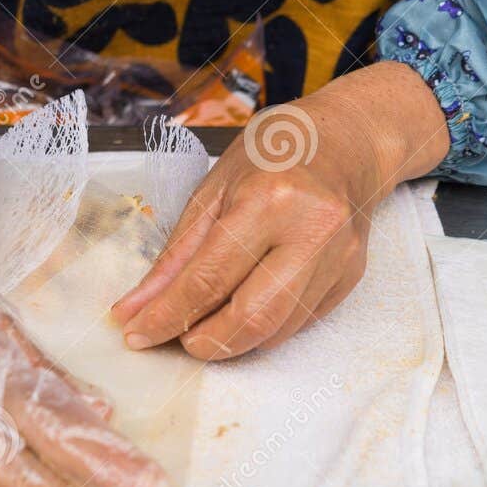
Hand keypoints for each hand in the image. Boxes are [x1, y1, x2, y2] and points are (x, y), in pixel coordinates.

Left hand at [112, 61, 447, 359]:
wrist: (345, 143)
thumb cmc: (271, 155)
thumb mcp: (211, 190)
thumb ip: (175, 257)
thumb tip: (136, 310)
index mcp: (269, 200)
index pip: (210, 279)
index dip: (168, 317)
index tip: (136, 336)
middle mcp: (312, 233)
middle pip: (251, 319)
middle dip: (204, 343)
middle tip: (174, 340)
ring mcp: (339, 259)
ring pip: (275, 331)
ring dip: (230, 341)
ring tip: (202, 326)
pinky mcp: (350, 279)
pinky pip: (296, 324)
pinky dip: (261, 329)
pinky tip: (242, 309)